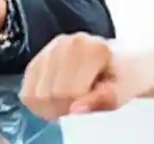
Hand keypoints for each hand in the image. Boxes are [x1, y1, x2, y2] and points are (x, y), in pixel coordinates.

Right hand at [19, 33, 137, 120]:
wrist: (124, 63)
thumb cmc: (127, 76)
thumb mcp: (126, 89)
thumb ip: (105, 98)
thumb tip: (75, 110)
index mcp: (91, 47)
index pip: (71, 93)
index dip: (82, 106)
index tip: (96, 101)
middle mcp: (65, 43)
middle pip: (50, 94)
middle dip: (66, 107)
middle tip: (84, 103)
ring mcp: (48, 49)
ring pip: (35, 95)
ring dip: (52, 107)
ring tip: (72, 101)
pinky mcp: (37, 59)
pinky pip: (26, 92)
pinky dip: (40, 103)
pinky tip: (58, 98)